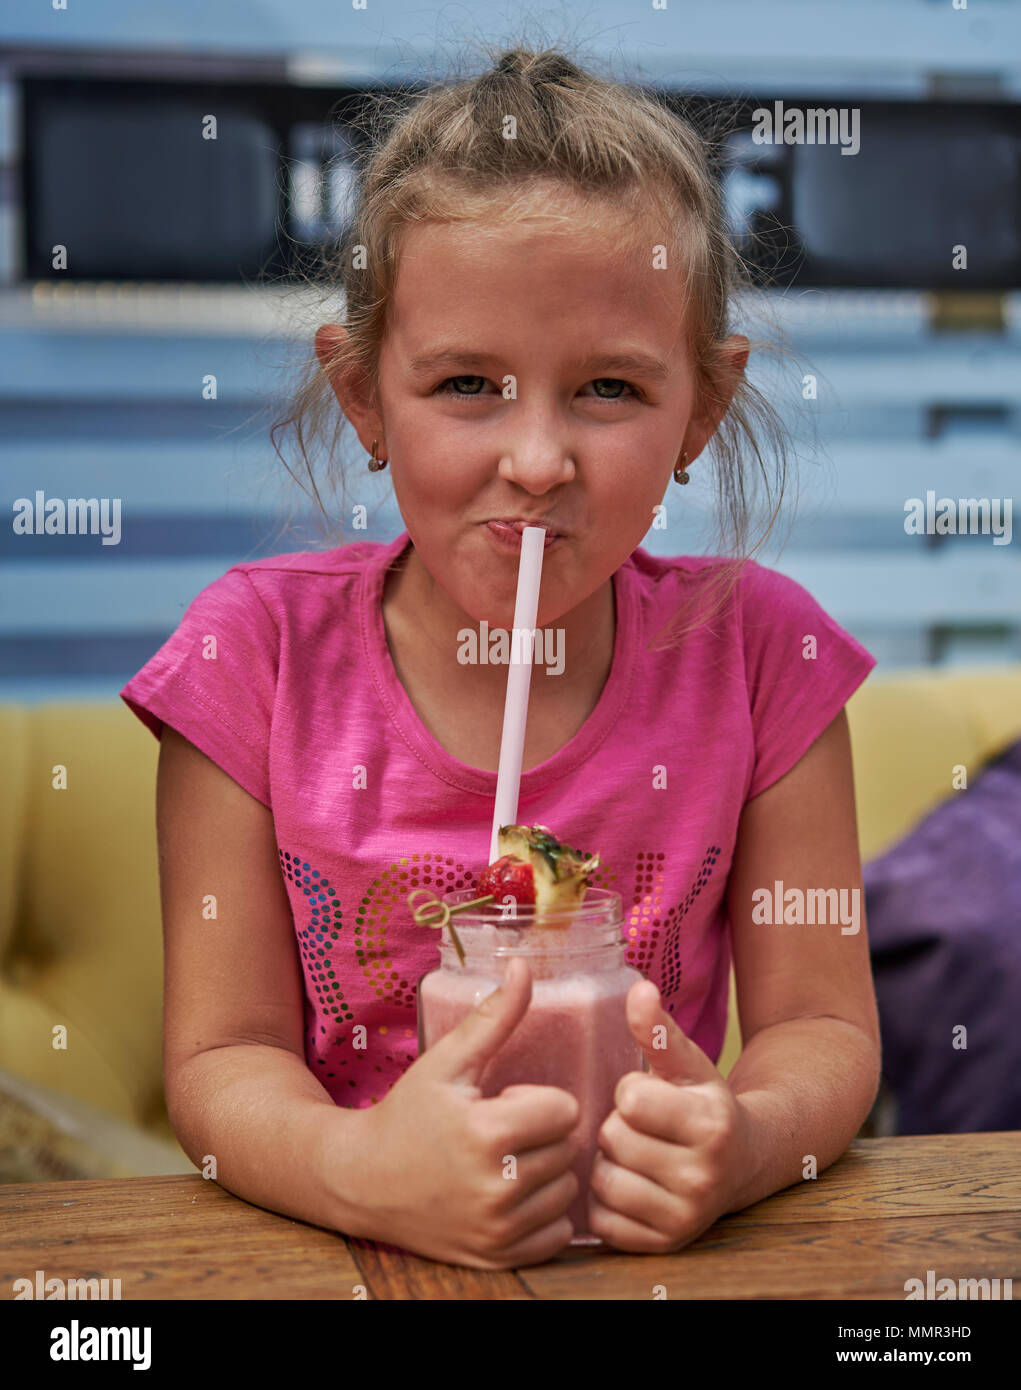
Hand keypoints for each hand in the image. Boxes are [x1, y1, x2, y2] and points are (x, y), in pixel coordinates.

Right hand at [358, 956, 581, 1268]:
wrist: (362, 1182)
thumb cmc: (407, 1115)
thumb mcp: (447, 1062)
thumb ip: (494, 1016)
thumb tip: (525, 965)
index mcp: (486, 1135)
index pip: (565, 1110)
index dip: (537, 1101)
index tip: (504, 1103)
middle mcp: (496, 1190)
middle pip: (568, 1149)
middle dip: (541, 1135)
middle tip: (500, 1132)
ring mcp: (498, 1231)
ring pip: (567, 1190)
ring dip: (545, 1173)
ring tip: (504, 1162)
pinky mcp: (498, 1259)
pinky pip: (559, 1233)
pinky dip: (543, 1215)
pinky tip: (509, 1196)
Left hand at [587, 979, 749, 1252]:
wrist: (740, 1164)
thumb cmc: (704, 1105)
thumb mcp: (688, 1064)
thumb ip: (658, 1028)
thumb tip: (638, 988)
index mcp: (713, 1126)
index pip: (630, 1098)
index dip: (633, 1091)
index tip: (653, 1097)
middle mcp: (704, 1177)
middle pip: (613, 1138)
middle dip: (620, 1126)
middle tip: (645, 1129)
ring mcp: (685, 1218)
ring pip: (603, 1180)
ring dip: (611, 1163)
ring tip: (637, 1155)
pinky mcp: (663, 1246)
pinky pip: (602, 1220)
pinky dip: (607, 1201)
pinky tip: (632, 1184)